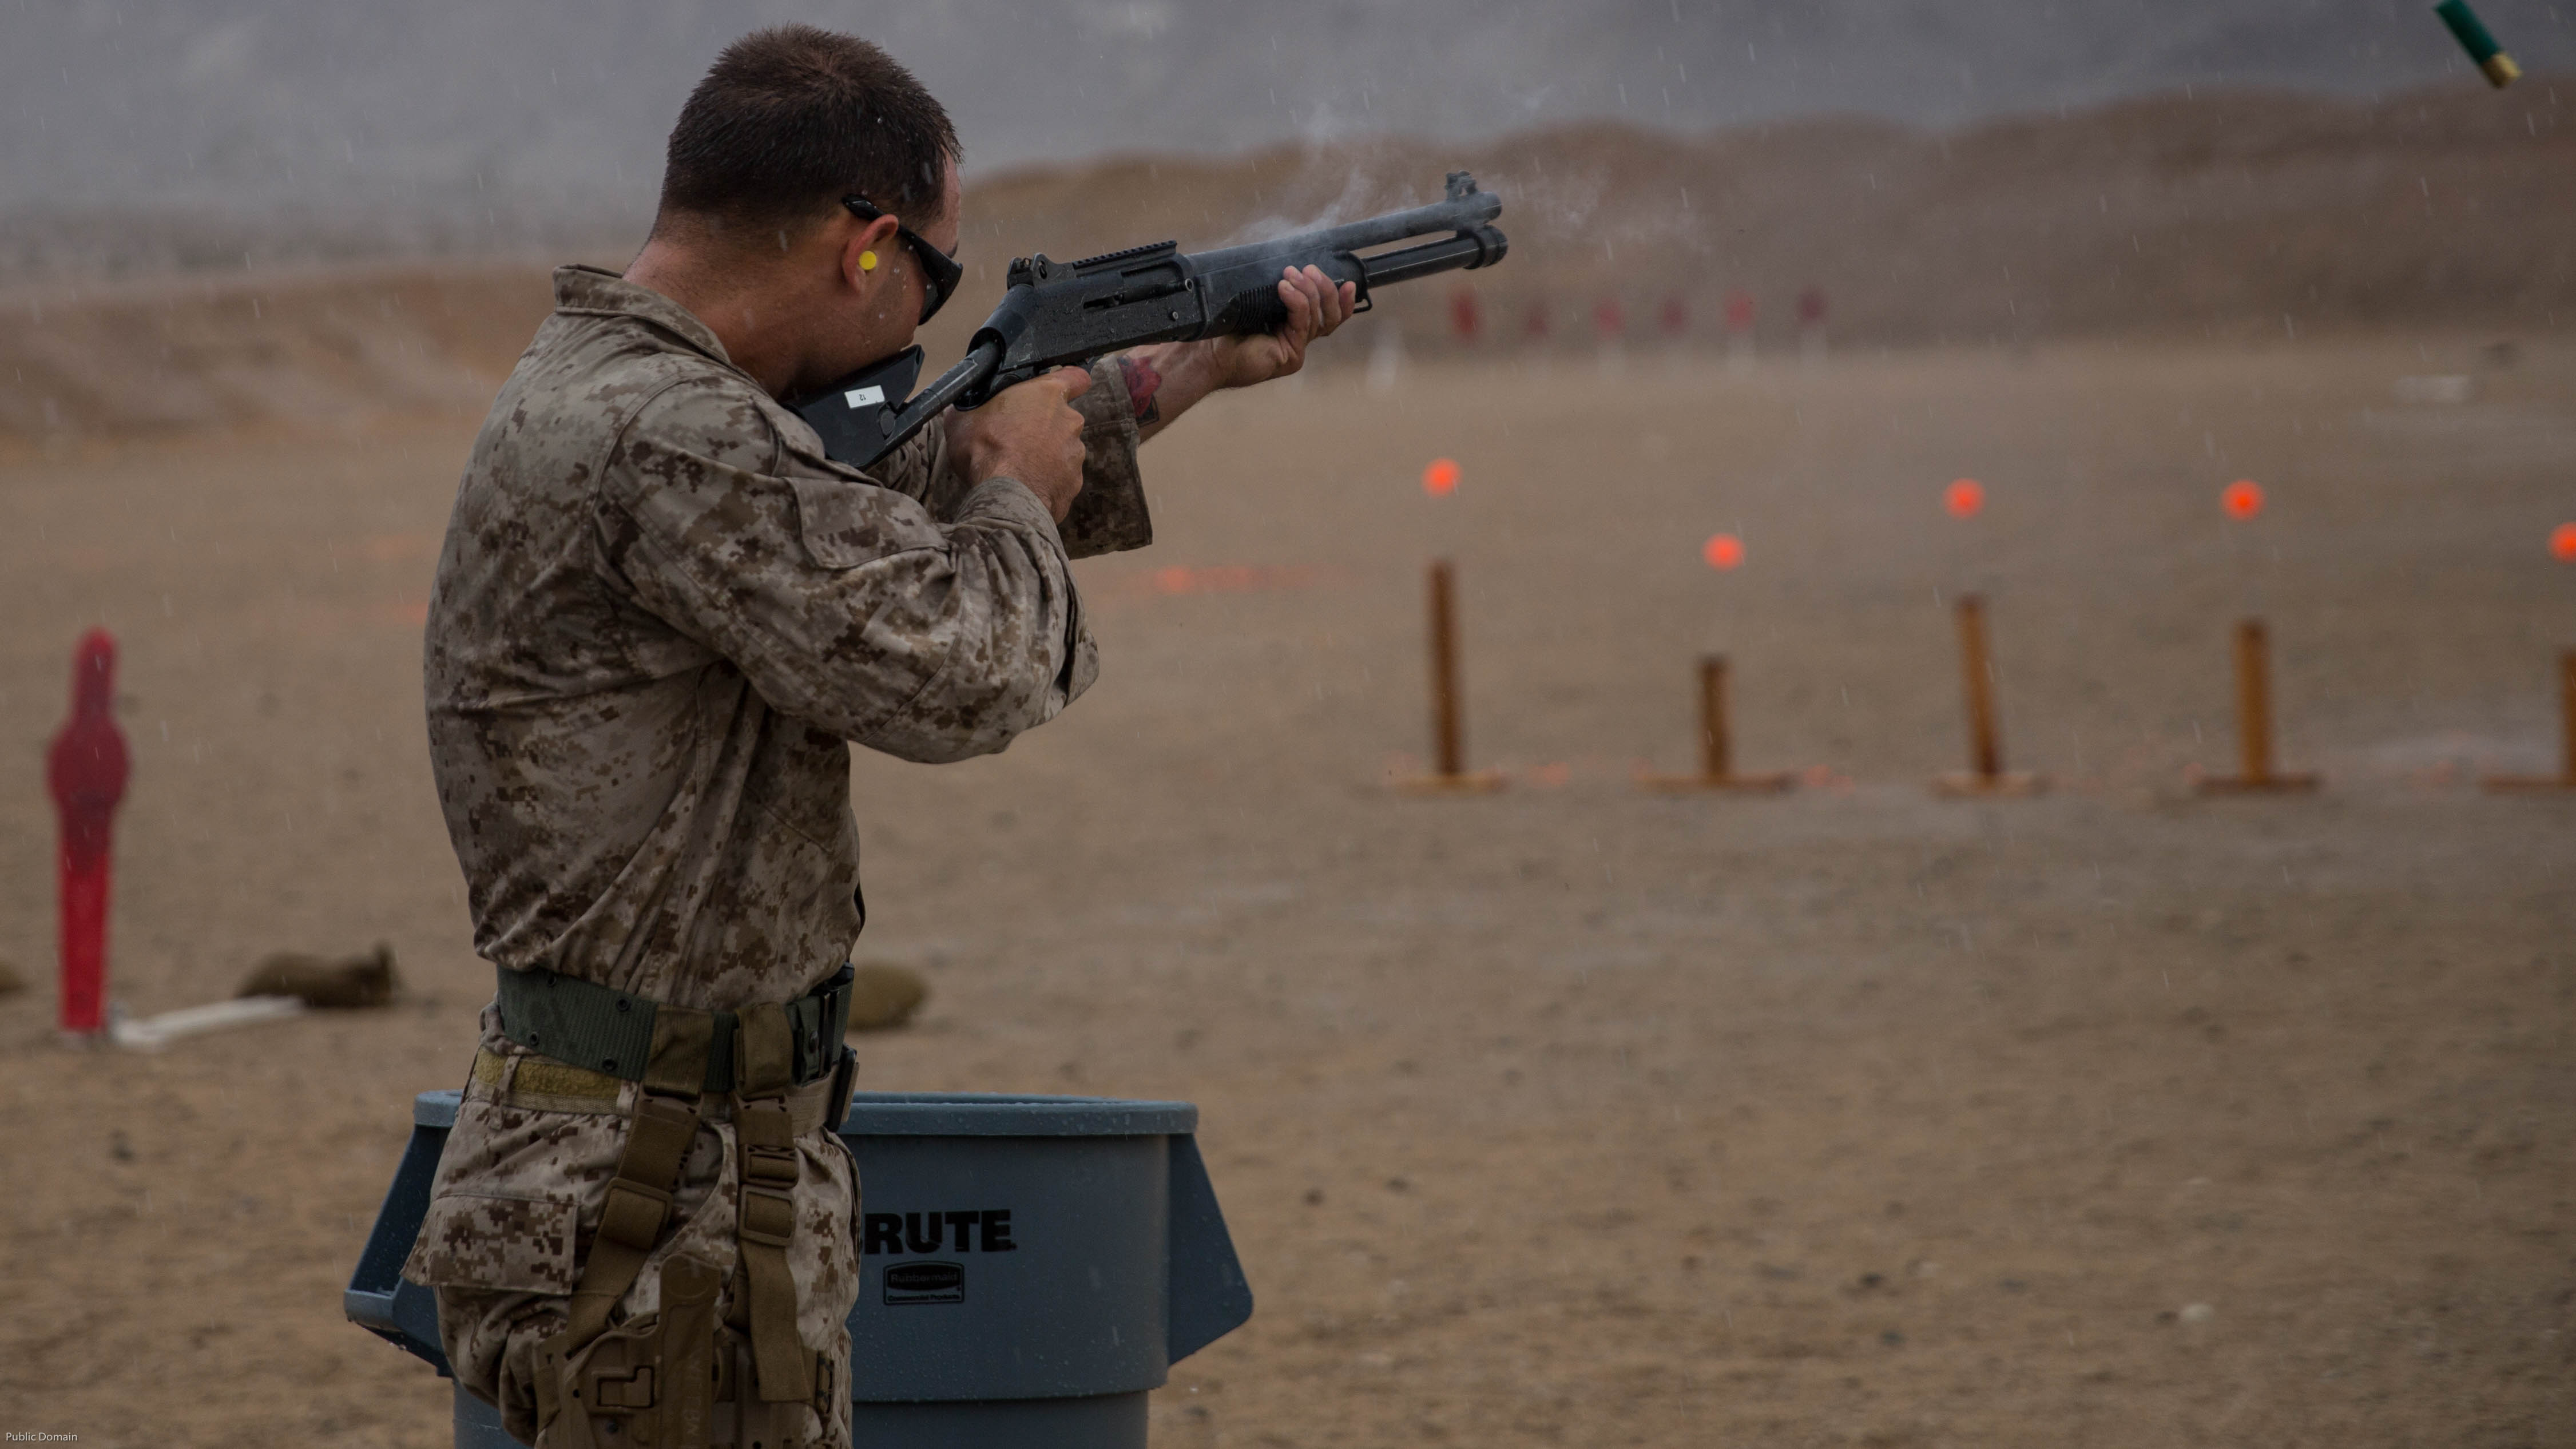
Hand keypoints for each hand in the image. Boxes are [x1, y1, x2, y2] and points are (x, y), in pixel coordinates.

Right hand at [946, 366, 1091, 520]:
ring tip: (1018, 465)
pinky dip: (1046, 479)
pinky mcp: (1073, 482)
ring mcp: (1075, 454)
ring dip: (1045, 454)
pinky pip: (1060, 477)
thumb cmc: (985, 448)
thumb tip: (965, 408)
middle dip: (1044, 426)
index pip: (1077, 377)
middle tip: (1017, 437)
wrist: (1003, 495)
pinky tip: (1025, 484)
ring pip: (1062, 449)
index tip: (1057, 390)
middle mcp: (1069, 421)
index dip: (1070, 382)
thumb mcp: (963, 416)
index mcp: (1048, 394)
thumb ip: (974, 405)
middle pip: (1062, 418)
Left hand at [1207, 265, 1357, 388]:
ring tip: (1290, 274)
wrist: (1206, 352)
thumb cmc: (1224, 327)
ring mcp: (1296, 350)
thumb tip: (1290, 265)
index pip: (1328, 315)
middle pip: (1330, 316)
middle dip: (1324, 288)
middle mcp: (1298, 340)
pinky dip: (1296, 301)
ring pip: (1317, 317)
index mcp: (1293, 328)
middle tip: (1308, 269)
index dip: (1342, 300)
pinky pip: (1301, 323)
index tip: (1347, 282)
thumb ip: (1277, 289)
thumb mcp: (1255, 300)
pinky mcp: (1290, 356)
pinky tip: (1284, 288)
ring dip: (1307, 290)